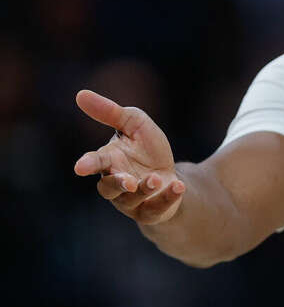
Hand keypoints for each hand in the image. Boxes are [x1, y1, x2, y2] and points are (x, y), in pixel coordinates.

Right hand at [73, 90, 185, 224]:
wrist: (170, 177)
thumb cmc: (147, 149)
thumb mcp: (134, 123)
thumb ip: (111, 112)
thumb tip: (80, 94)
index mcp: (109, 160)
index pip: (95, 162)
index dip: (88, 164)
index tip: (80, 167)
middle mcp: (116, 182)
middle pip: (109, 187)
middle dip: (117, 184)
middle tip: (128, 181)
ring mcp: (132, 200)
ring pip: (132, 199)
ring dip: (144, 189)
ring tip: (156, 178)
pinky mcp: (151, 212)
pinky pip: (156, 209)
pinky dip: (167, 197)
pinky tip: (178, 186)